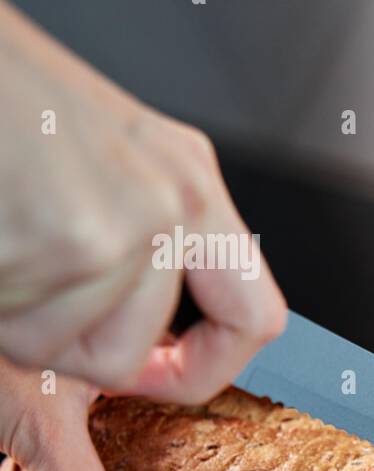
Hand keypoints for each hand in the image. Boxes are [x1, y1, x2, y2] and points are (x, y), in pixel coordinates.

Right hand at [0, 0, 286, 403]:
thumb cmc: (4, 95)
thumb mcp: (101, 152)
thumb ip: (140, 238)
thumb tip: (151, 347)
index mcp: (189, 180)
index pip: (252, 318)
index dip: (199, 369)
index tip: (152, 375)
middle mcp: (171, 203)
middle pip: (120, 356)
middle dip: (50, 345)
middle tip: (14, 273)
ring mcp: (120, 225)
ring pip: (49, 348)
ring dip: (6, 312)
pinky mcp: (61, 241)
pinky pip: (7, 326)